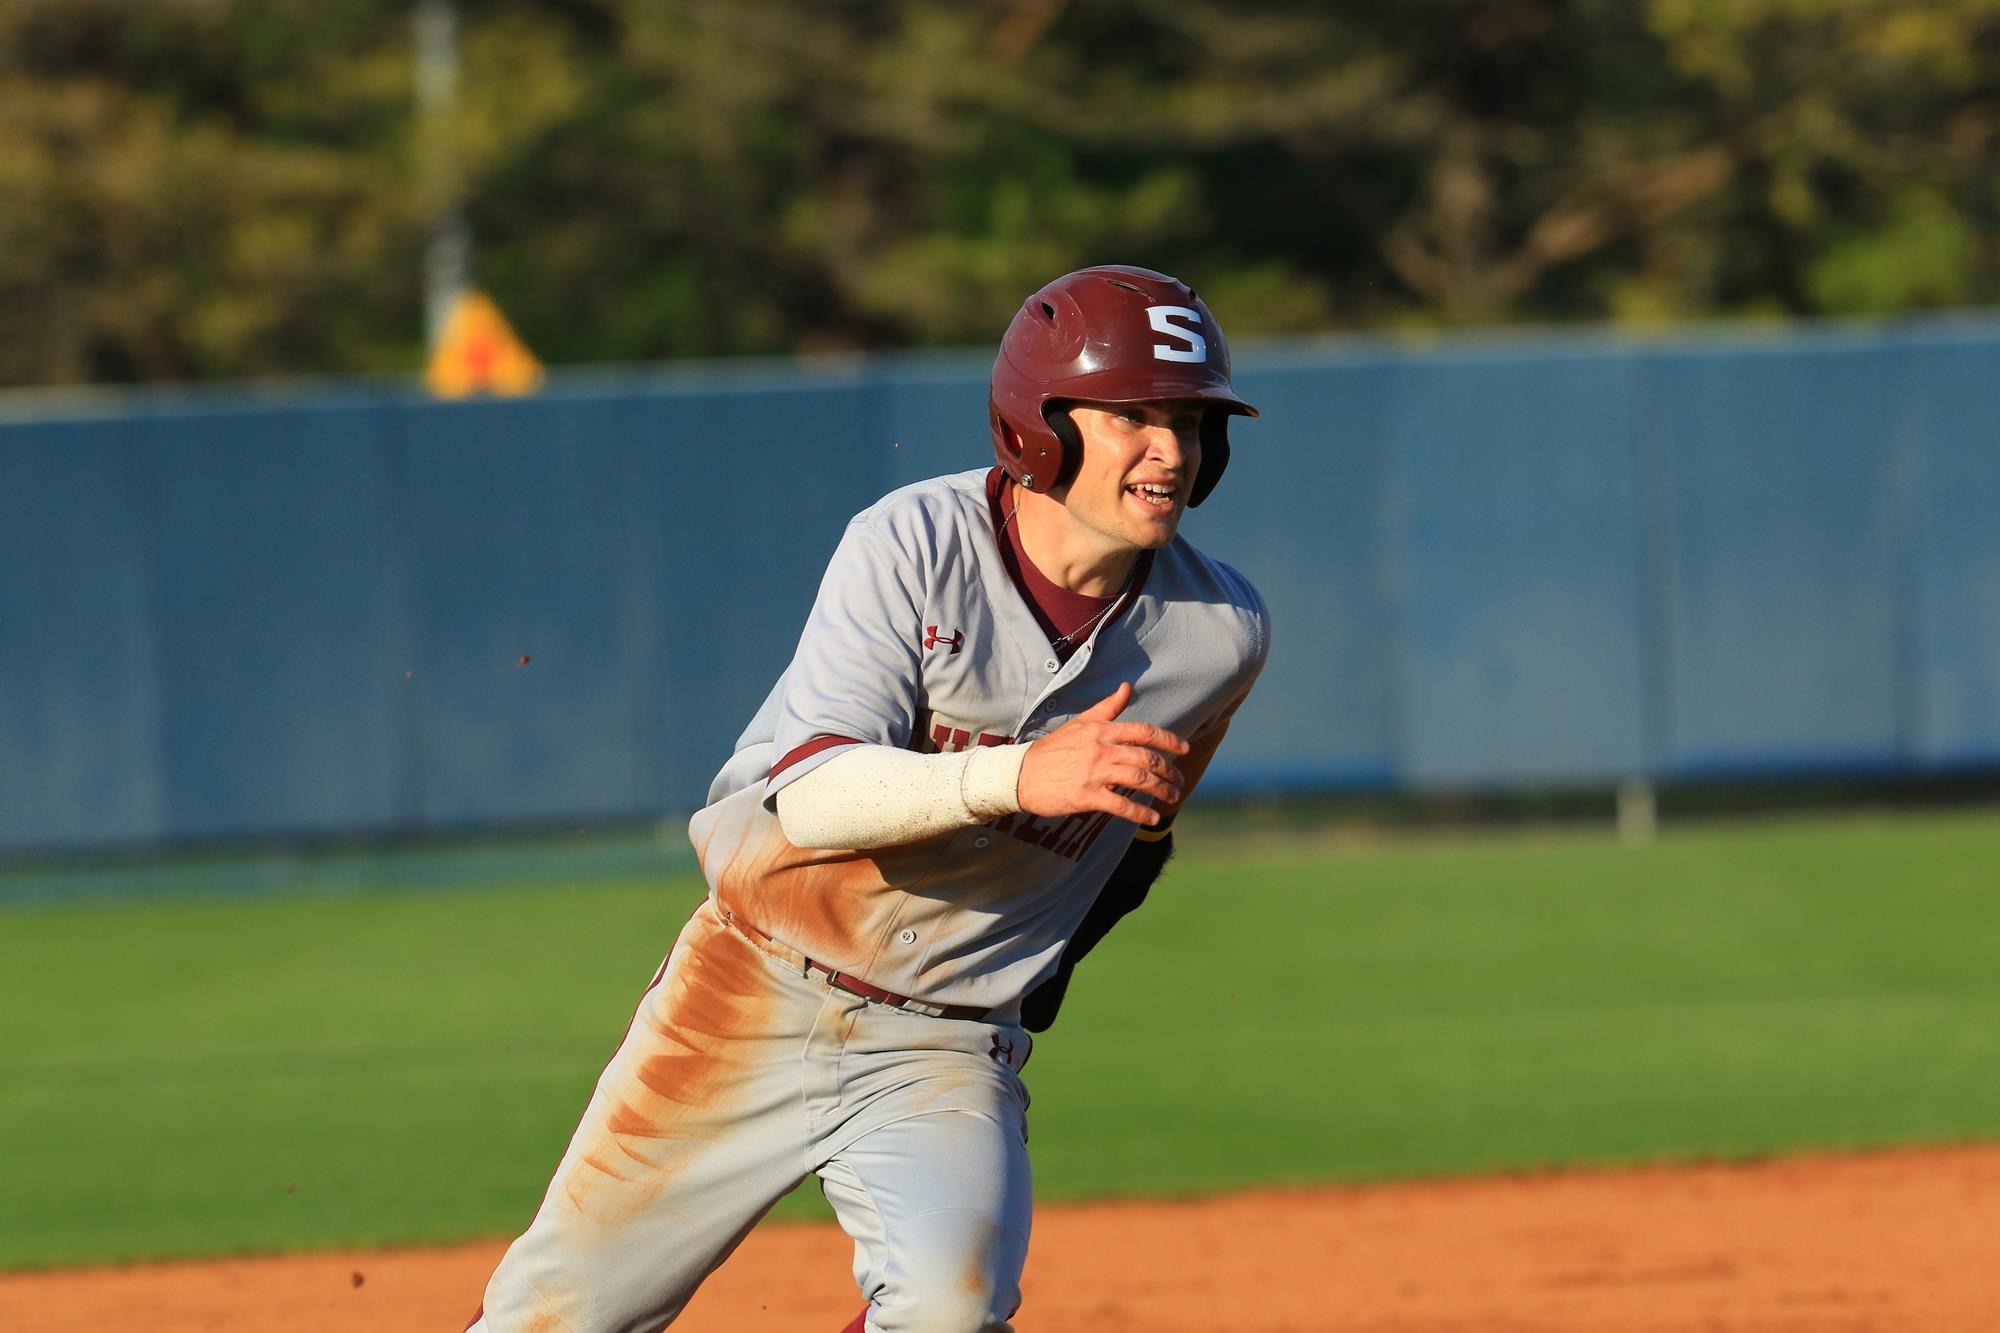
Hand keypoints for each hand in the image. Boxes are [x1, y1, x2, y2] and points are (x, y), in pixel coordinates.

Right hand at [1017, 682, 1189, 824]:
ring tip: (1171, 797)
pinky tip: (1152, 817)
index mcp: (1102, 731)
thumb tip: (1126, 687)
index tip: (1184, 749)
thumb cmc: (1052, 749)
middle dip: (1169, 771)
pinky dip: (1140, 813)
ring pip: (1139, 780)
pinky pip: (1121, 805)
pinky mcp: (1086, 796)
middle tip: (1178, 780)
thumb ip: (1107, 707)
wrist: (1021, 774)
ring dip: (1161, 790)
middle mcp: (1101, 749)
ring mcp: (1094, 773)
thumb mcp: (1080, 722)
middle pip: (1146, 758)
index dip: (1168, 740)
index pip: (1143, 731)